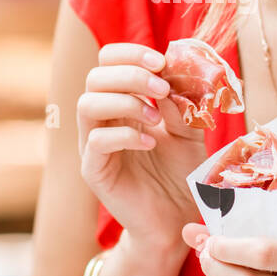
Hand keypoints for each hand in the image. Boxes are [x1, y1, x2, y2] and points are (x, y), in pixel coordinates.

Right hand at [77, 43, 206, 253]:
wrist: (176, 220)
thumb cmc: (181, 174)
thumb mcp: (190, 129)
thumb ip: (182, 102)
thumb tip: (174, 73)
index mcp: (123, 102)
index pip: (108, 62)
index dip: (130, 54)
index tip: (160, 61)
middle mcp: (103, 119)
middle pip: (94, 77)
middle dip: (130, 75)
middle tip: (161, 87)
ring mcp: (94, 145)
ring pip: (87, 104)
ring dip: (125, 102)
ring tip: (155, 118)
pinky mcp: (94, 171)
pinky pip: (96, 141)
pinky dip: (124, 135)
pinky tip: (150, 143)